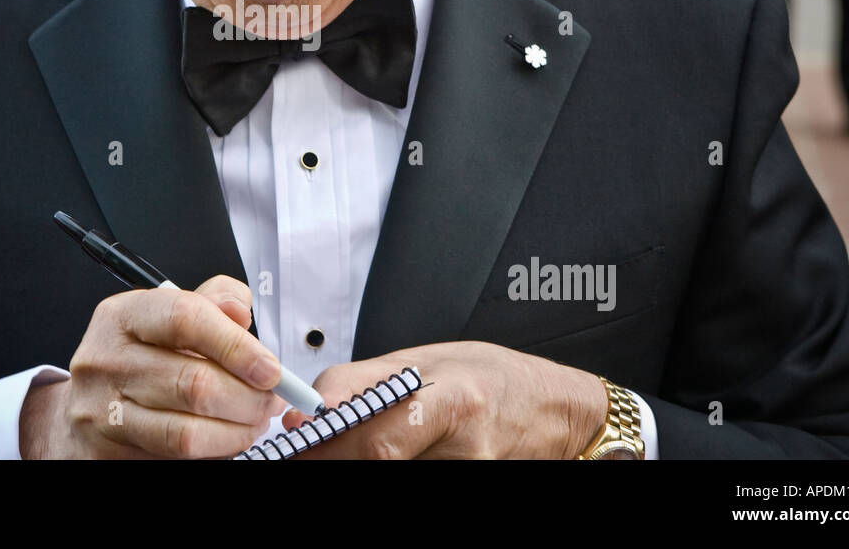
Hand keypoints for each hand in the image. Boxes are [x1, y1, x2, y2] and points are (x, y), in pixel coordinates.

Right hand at [19, 274, 282, 458]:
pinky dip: (216, 449)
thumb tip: (241, 313)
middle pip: (194, 384)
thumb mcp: (170, 314)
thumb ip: (213, 302)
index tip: (271, 368)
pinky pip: (176, 457)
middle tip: (273, 399)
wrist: (89, 403)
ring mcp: (101, 411)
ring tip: (256, 420)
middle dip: (249, 398)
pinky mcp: (107, 452)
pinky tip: (229, 435)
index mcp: (123, 315)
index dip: (237, 346)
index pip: (185, 319)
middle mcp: (105, 360)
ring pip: (188, 432)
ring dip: (238, 430)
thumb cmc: (141, 354)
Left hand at [279, 341, 607, 458]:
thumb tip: (308, 410)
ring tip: (345, 446)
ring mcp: (467, 472)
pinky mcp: (467, 485)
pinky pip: (411, 480)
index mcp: (450, 398)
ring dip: (359, 461)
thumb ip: (364, 383)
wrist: (556, 411)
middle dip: (331, 458)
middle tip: (302, 453)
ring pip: (390, 473)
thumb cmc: (493, 379)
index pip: (373, 433)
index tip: (292, 443)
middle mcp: (462, 445)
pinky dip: (389, 467)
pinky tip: (389, 453)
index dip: (325, 444)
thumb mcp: (428, 362)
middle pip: (377, 461)